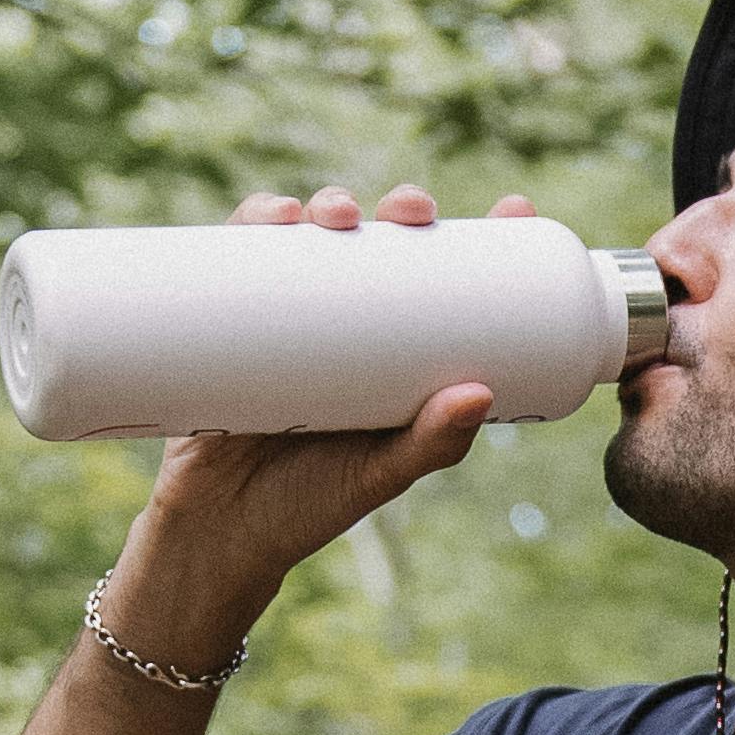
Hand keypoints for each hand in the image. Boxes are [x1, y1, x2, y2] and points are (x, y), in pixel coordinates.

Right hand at [91, 184, 557, 667]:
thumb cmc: (310, 505)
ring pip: (316, 236)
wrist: (219, 530)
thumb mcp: (381, 476)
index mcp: (399, 352)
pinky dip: (255, 222)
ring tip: (337, 216)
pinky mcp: (230, 317)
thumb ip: (432, 443)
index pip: (448, 281)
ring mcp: (289, 314)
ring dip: (329, 204)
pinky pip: (241, 256)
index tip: (514, 207)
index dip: (483, 238)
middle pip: (383, 241)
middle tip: (412, 213)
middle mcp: (348, 322)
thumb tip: (480, 393)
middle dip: (403, 208)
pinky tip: (275, 216)